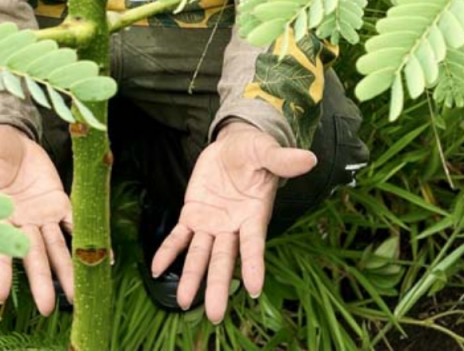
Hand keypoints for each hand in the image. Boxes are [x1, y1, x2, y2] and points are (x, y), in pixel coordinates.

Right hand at [0, 124, 74, 314]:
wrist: (13, 136)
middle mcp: (18, 222)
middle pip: (31, 255)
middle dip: (39, 281)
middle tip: (46, 308)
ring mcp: (40, 215)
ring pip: (55, 248)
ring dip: (65, 273)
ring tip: (76, 297)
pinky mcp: (59, 203)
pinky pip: (75, 224)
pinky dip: (88, 241)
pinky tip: (102, 260)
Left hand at [150, 122, 315, 321]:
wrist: (231, 147)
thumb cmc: (253, 152)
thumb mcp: (264, 151)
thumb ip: (281, 160)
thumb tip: (309, 158)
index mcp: (254, 215)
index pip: (253, 244)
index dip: (254, 264)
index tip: (256, 289)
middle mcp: (233, 226)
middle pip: (224, 260)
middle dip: (218, 287)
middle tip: (215, 315)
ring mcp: (212, 223)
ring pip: (200, 255)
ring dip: (191, 278)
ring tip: (183, 302)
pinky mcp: (193, 215)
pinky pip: (179, 237)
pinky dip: (167, 251)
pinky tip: (155, 268)